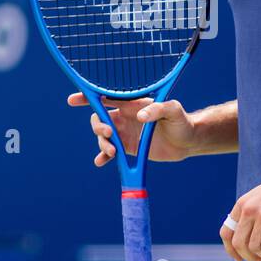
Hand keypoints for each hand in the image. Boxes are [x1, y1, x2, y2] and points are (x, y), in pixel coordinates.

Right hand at [67, 93, 197, 167]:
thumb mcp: (173, 110)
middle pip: (100, 119)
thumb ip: (158, 109)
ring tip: (114, 153)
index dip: (88, 98)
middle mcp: (125, 118)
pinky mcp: (128, 148)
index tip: (73, 100)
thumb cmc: (182, 121)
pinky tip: (101, 161)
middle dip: (98, 127)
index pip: (106, 99)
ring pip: (103, 138)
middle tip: (109, 134)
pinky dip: (103, 157)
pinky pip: (110, 153)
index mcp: (132, 104)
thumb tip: (141, 116)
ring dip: (103, 144)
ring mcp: (125, 133)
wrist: (187, 142)